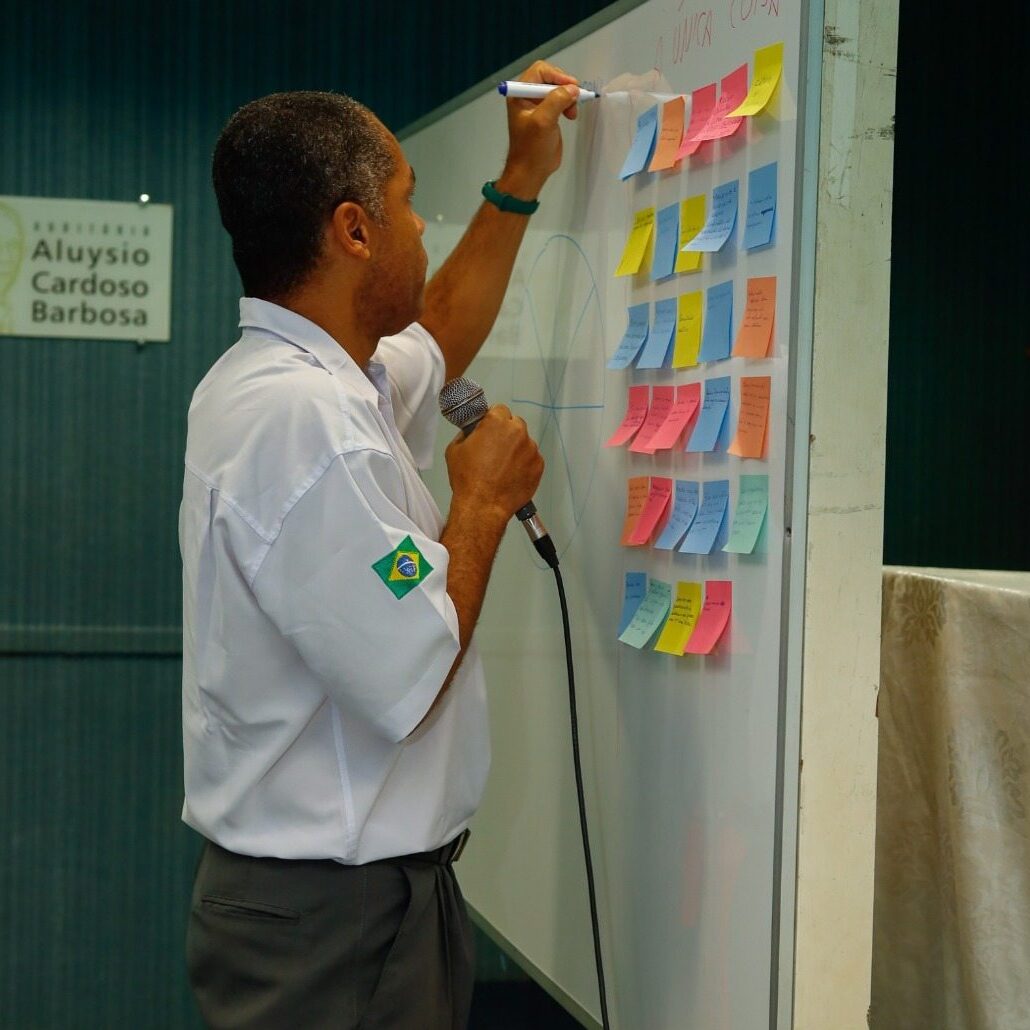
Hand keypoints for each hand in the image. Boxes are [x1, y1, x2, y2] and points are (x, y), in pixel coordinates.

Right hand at [445, 405, 544, 520]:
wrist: (483, 506)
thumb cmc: (468, 479)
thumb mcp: (455, 449)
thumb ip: (467, 434)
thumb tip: (474, 432)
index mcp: (497, 422)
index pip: (499, 410)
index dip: (492, 420)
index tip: (488, 431)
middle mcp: (518, 431)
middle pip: (514, 424)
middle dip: (506, 433)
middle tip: (494, 450)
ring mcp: (531, 449)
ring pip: (524, 442)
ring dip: (516, 450)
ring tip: (502, 467)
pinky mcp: (539, 465)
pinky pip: (531, 459)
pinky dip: (524, 464)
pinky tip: (511, 475)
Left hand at [498, 61, 579, 199]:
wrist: (530, 171)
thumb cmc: (532, 148)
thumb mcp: (543, 122)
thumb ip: (556, 100)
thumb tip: (573, 89)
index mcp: (519, 94)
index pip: (540, 71)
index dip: (556, 76)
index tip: (571, 87)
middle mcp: (527, 96)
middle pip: (550, 78)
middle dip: (564, 87)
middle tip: (574, 99)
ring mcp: (537, 105)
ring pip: (557, 89)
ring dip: (568, 97)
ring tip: (572, 113)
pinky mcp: (547, 115)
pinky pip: (560, 101)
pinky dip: (568, 104)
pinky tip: (571, 115)